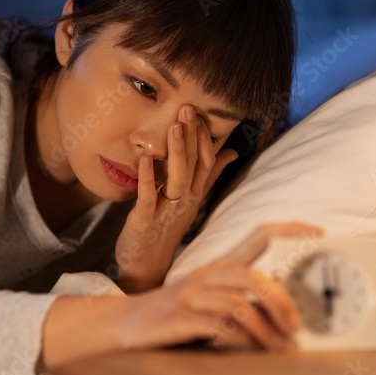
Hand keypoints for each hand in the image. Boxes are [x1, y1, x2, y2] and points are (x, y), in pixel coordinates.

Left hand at [115, 104, 238, 292]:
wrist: (146, 265)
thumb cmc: (165, 228)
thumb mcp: (191, 198)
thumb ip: (209, 174)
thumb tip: (231, 150)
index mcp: (194, 193)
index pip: (207, 161)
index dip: (204, 137)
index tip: (199, 112)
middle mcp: (185, 201)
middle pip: (194, 165)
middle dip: (191, 136)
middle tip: (187, 109)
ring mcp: (167, 212)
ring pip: (177, 178)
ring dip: (176, 152)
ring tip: (174, 127)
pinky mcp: (145, 222)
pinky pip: (149, 197)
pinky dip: (148, 178)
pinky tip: (144, 159)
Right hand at [122, 222, 325, 349]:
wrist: (125, 324)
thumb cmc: (174, 316)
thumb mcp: (208, 300)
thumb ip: (242, 302)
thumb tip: (287, 317)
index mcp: (219, 266)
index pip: (258, 234)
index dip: (289, 229)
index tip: (318, 232)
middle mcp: (207, 275)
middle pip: (253, 277)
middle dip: (282, 302)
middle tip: (297, 325)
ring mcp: (191, 296)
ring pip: (240, 304)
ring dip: (266, 329)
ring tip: (279, 345)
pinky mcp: (180, 319)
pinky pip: (220, 327)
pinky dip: (243, 341)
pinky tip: (251, 349)